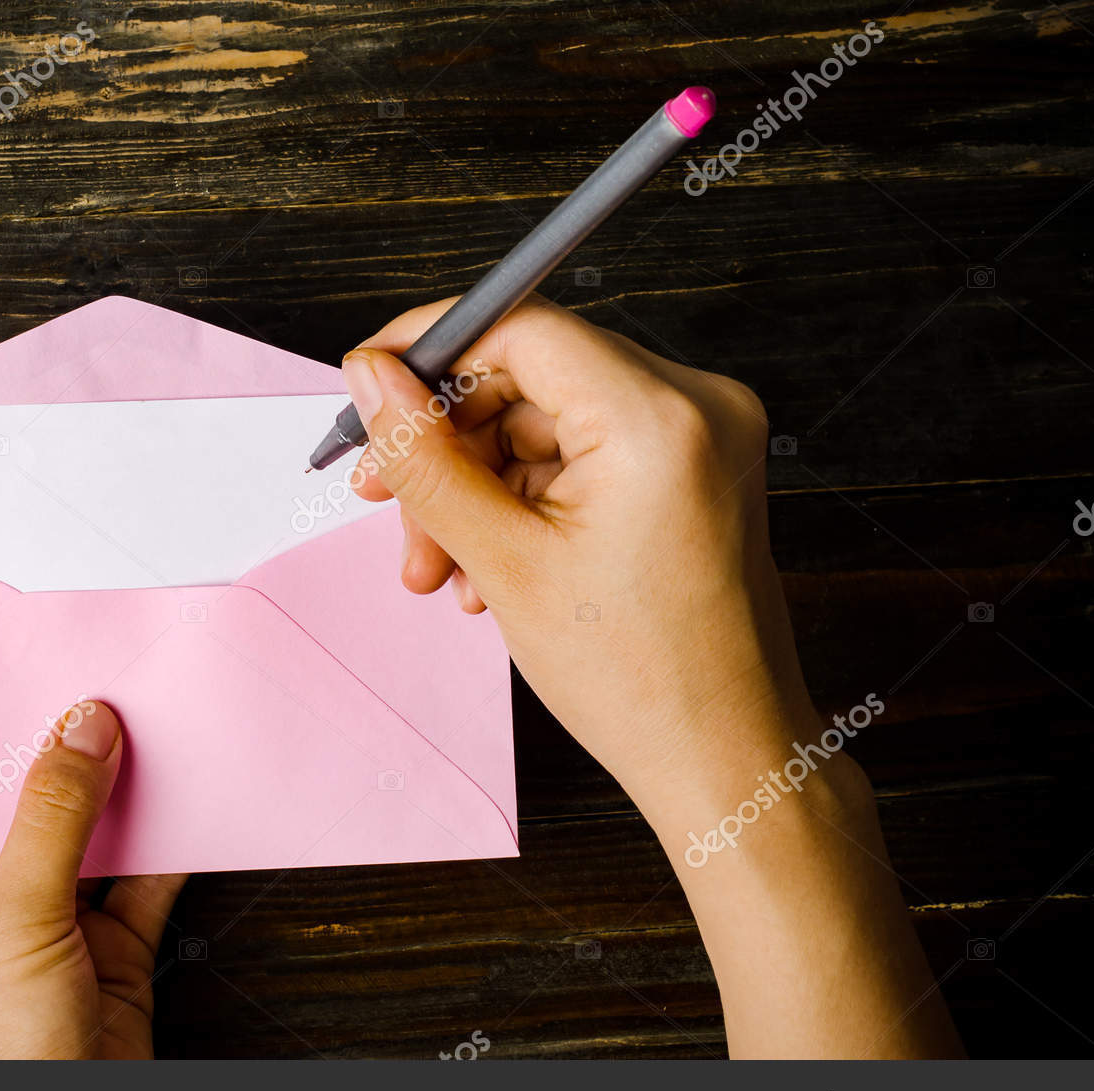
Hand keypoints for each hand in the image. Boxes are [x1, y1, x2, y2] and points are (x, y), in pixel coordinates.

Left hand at [0, 702, 185, 1058]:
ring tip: (151, 716)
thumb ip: (53, 817)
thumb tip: (82, 726)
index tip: (17, 676)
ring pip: (83, 845)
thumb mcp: (12, 921)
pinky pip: (137, 885)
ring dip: (119, 795)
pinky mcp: (106, 957)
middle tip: (96, 682)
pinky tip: (189, 791)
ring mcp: (40, 936)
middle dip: (59, 759)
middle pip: (17, 816)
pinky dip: (165, 844)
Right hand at [343, 294, 823, 824]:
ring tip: (440, 567)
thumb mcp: (504, 562)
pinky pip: (581, 455)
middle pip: (528, 377)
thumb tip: (371, 379)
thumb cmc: (639, 680)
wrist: (725, 759)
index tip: (368, 386)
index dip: (429, 348)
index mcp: (657, 417)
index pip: (519, 327)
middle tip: (386, 505)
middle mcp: (695, 406)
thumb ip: (426, 460)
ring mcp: (701, 437)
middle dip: (447, 444)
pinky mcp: (693, 470)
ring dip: (476, 486)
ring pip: (545, 423)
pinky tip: (487, 567)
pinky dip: (523, 501)